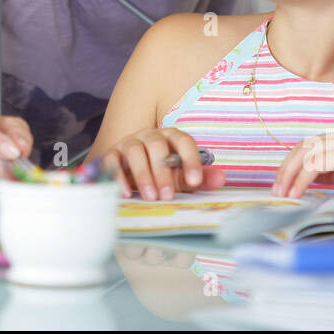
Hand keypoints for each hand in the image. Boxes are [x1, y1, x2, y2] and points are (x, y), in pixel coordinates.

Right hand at [100, 127, 225, 199]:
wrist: (131, 174)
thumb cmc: (161, 175)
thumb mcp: (181, 178)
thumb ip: (200, 179)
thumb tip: (222, 178)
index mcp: (171, 138)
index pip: (183, 141)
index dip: (190, 160)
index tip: (195, 182)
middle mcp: (150, 135)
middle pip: (156, 145)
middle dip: (163, 171)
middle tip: (168, 196)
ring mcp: (129, 142)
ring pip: (134, 151)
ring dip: (143, 174)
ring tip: (150, 197)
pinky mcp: (112, 153)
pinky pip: (112, 160)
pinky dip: (118, 177)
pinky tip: (126, 194)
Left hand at [272, 126, 333, 198]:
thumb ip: (329, 173)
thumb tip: (303, 180)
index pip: (310, 145)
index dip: (292, 164)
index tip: (283, 183)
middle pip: (304, 146)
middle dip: (287, 169)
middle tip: (277, 190)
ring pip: (306, 154)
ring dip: (290, 175)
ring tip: (283, 194)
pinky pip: (315, 165)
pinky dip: (301, 180)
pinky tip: (297, 193)